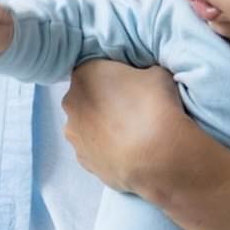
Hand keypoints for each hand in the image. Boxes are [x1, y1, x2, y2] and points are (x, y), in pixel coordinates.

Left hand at [62, 59, 207, 196]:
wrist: (157, 155)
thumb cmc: (155, 106)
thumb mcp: (157, 73)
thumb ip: (142, 72)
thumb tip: (143, 79)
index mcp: (85, 73)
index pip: (96, 69)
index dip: (116, 76)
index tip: (133, 86)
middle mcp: (71, 102)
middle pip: (87, 96)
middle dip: (105, 101)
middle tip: (132, 108)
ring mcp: (74, 134)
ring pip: (87, 124)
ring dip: (102, 125)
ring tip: (131, 133)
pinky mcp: (82, 160)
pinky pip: (92, 148)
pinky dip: (105, 148)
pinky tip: (125, 150)